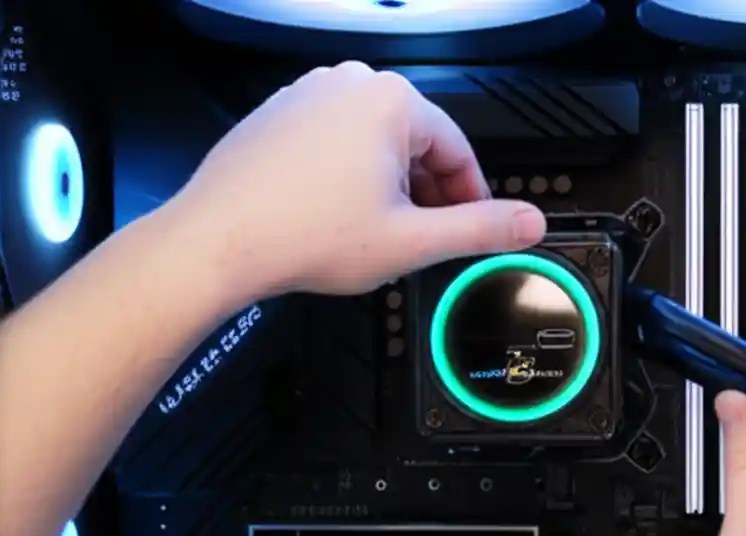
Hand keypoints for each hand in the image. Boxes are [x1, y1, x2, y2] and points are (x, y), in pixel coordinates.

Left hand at [166, 61, 544, 309]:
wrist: (217, 242)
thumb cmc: (300, 234)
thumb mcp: (412, 242)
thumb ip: (480, 230)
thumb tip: (528, 223)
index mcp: (390, 102)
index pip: (456, 149)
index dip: (470, 198)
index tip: (471, 228)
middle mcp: (348, 84)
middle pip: (415, 142)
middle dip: (425, 192)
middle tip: (421, 239)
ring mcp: (308, 95)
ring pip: (374, 142)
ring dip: (387, 186)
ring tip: (372, 232)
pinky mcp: (278, 115)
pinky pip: (333, 141)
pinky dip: (346, 176)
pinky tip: (334, 217)